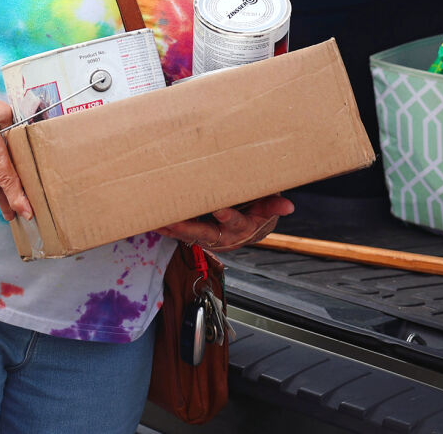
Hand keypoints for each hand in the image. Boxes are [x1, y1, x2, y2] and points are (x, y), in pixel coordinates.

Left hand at [157, 196, 294, 252]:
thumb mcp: (268, 206)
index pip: (235, 223)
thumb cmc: (259, 211)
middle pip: (205, 234)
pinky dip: (168, 228)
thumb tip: (288, 206)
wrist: (252, 228)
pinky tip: (154, 222)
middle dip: (187, 228)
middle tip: (172, 221)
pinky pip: (182, 233)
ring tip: (155, 222)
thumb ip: (273, 205)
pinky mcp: (198, 235)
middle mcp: (225, 237)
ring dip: (172, 229)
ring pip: (189, 235)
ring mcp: (210, 238)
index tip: (219, 210)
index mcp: (243, 228)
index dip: (228, 216)